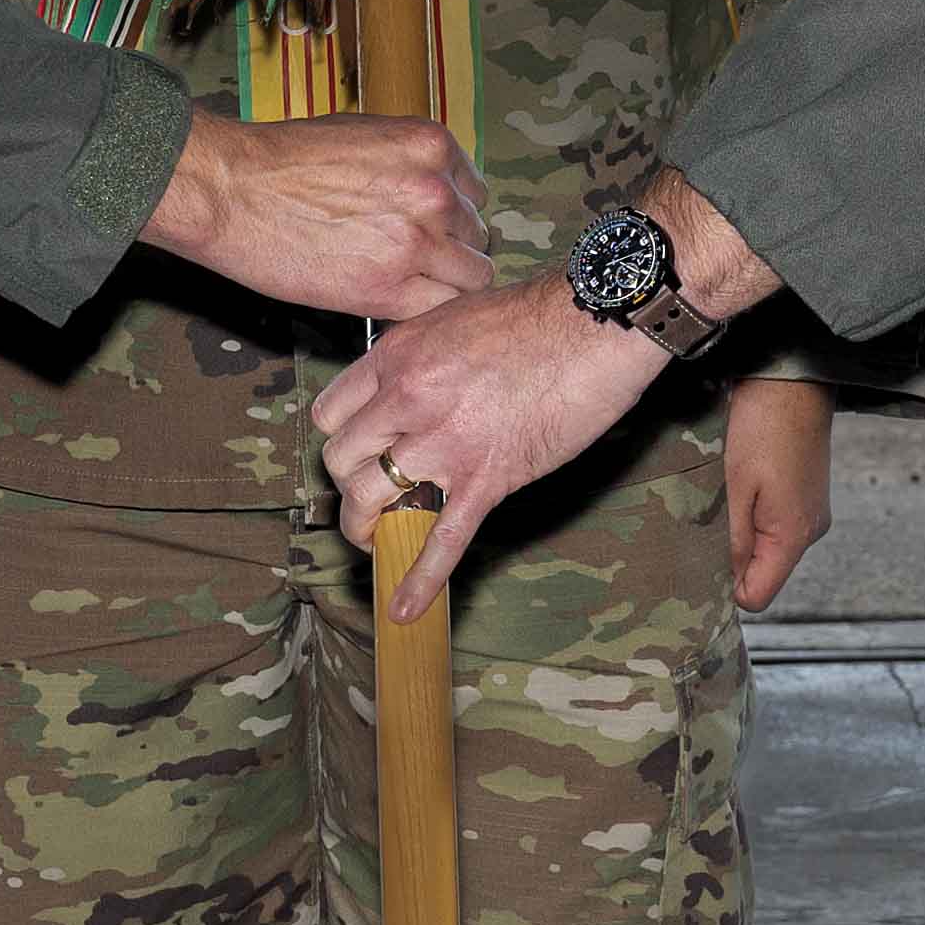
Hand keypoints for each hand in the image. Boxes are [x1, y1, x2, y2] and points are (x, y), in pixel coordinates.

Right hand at [151, 106, 489, 320]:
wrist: (230, 191)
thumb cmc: (281, 161)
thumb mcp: (362, 136)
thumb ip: (408, 163)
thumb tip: (435, 192)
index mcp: (430, 145)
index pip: (474, 193)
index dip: (450, 214)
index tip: (427, 228)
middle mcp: (435, 191)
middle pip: (475, 235)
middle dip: (449, 248)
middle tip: (409, 258)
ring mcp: (417, 241)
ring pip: (471, 277)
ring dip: (443, 282)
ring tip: (403, 281)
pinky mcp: (390, 286)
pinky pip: (438, 308)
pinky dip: (422, 310)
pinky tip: (394, 299)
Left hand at [315, 274, 669, 621]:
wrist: (594, 324)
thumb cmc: (537, 316)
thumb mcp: (453, 316)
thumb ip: (421, 353)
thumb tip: (415, 380)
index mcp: (396, 358)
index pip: (331, 414)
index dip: (339, 441)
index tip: (356, 453)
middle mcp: (407, 399)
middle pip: (343, 461)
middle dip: (348, 487)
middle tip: (367, 498)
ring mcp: (444, 442)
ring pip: (373, 499)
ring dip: (366, 528)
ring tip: (375, 541)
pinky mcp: (486, 477)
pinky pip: (442, 538)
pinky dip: (420, 579)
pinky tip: (405, 608)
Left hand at [725, 374, 833, 614]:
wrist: (793, 375)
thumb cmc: (764, 422)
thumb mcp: (734, 484)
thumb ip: (731, 540)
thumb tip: (725, 585)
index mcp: (794, 534)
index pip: (757, 596)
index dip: (725, 585)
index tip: (698, 558)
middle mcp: (809, 529)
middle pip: (760, 571)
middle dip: (729, 555)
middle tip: (703, 518)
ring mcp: (809, 510)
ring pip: (764, 544)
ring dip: (738, 528)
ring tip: (722, 492)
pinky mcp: (803, 493)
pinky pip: (772, 520)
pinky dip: (751, 510)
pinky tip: (739, 481)